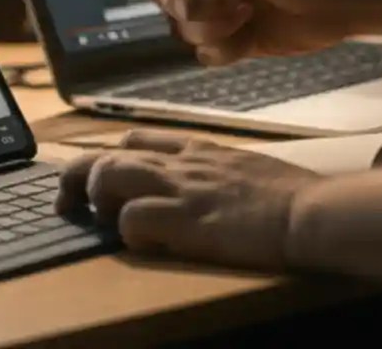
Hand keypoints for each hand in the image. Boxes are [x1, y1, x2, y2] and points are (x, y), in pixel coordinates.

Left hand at [56, 130, 319, 271]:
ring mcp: (181, 188)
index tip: (97, 179)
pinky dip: (128, 233)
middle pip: (106, 154)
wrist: (313, 211)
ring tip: (100, 218)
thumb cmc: (291, 196)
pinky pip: (132, 220)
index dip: (107, 157)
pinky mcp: (185, 219)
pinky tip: (144, 242)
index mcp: (198, 149)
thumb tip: (205, 188)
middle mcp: (181, 162)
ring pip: (107, 175)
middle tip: (68, 203)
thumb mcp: (247, 167)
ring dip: (93, 198)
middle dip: (77, 176)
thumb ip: (218, 172)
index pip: (134, 139)